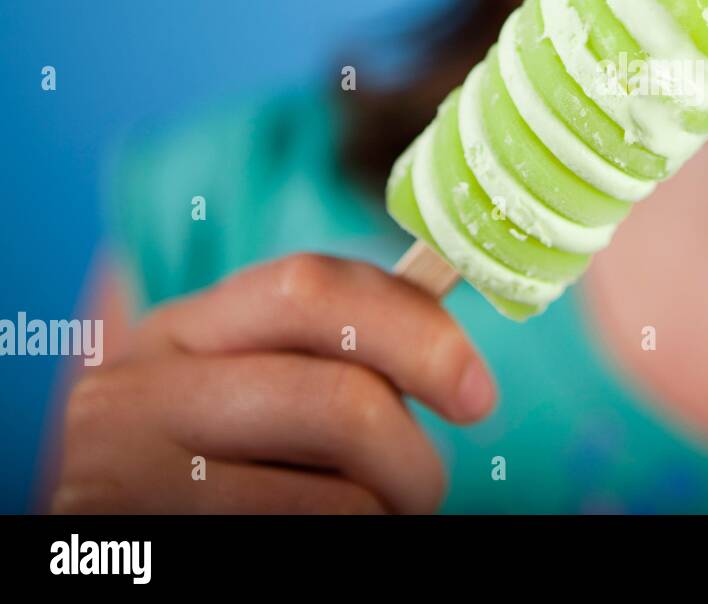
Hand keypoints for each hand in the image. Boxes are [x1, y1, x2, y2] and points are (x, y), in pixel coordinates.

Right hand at [50, 253, 494, 513]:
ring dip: (389, 509)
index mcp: (179, 330)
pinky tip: (328, 538)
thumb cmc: (204, 472)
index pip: (312, 286)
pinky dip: (355, 537)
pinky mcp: (144, 540)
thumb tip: (451, 365)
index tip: (477, 392)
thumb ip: (321, 358)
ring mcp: (128, 474)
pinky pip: (309, 535)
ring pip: (339, 492)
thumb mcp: (241, 395)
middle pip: (342, 397)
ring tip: (376, 517)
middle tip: (427, 488)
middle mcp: (139, 391)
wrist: (96, 555)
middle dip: (414, 451)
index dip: (418, 330)